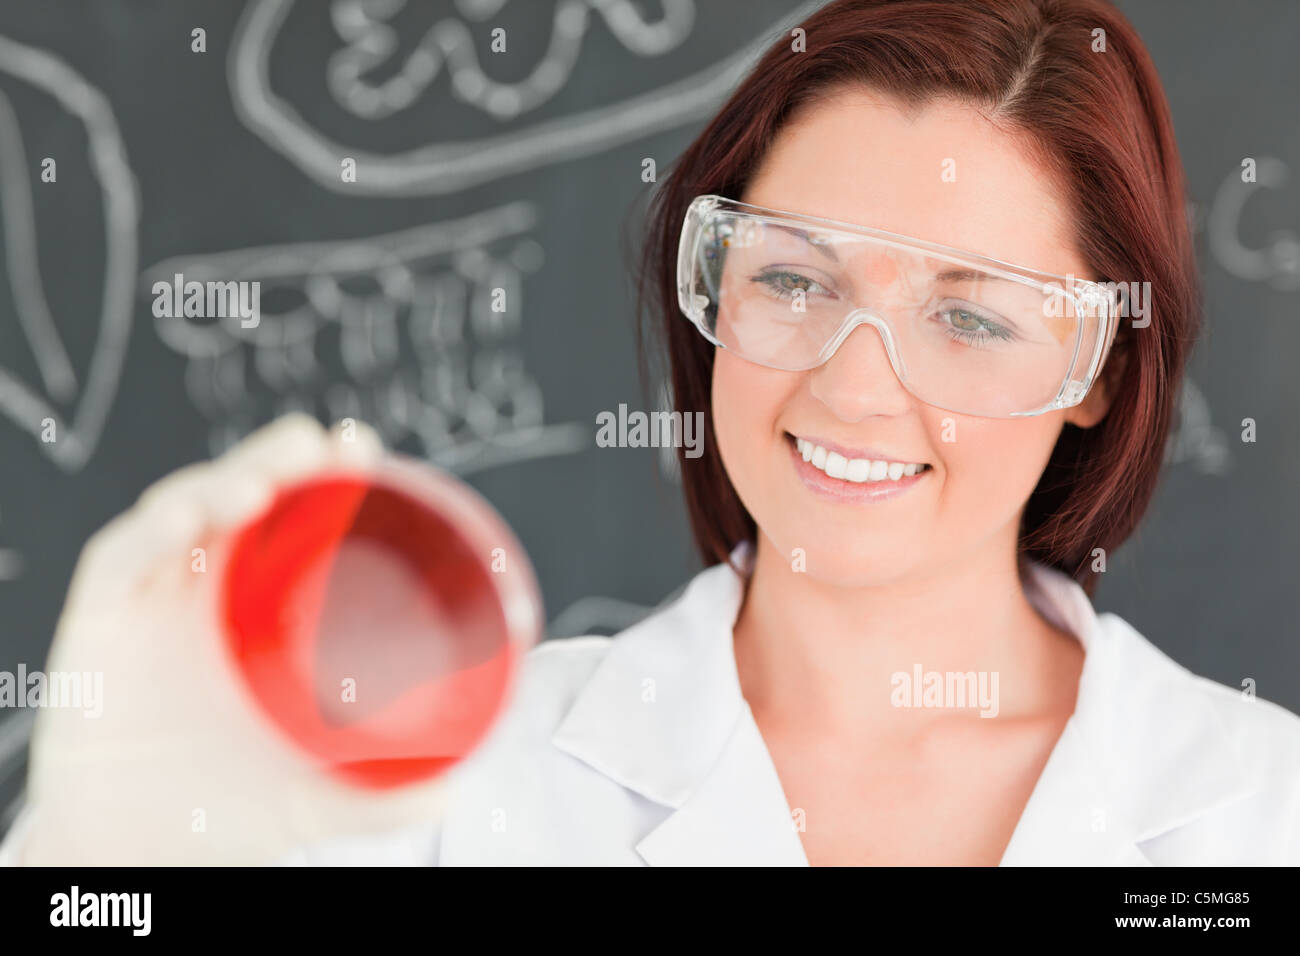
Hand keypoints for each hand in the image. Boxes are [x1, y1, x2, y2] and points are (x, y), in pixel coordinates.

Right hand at [18, 414, 449, 863]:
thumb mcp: (314, 796)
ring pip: (182, 511)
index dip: (324, 476)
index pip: (291, 521)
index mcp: (263, 609)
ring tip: (263, 482)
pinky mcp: (100, 622)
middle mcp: (209, 590)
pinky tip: (188, 519)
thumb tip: (451, 796)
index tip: (362, 448)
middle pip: (241, 496)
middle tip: (322, 444)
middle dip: (277, 459)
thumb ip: (382, 796)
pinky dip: (151, 533)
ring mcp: (154, 600)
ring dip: (221, 483)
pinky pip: (120, 561)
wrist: (136, 855)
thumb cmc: (224, 807)